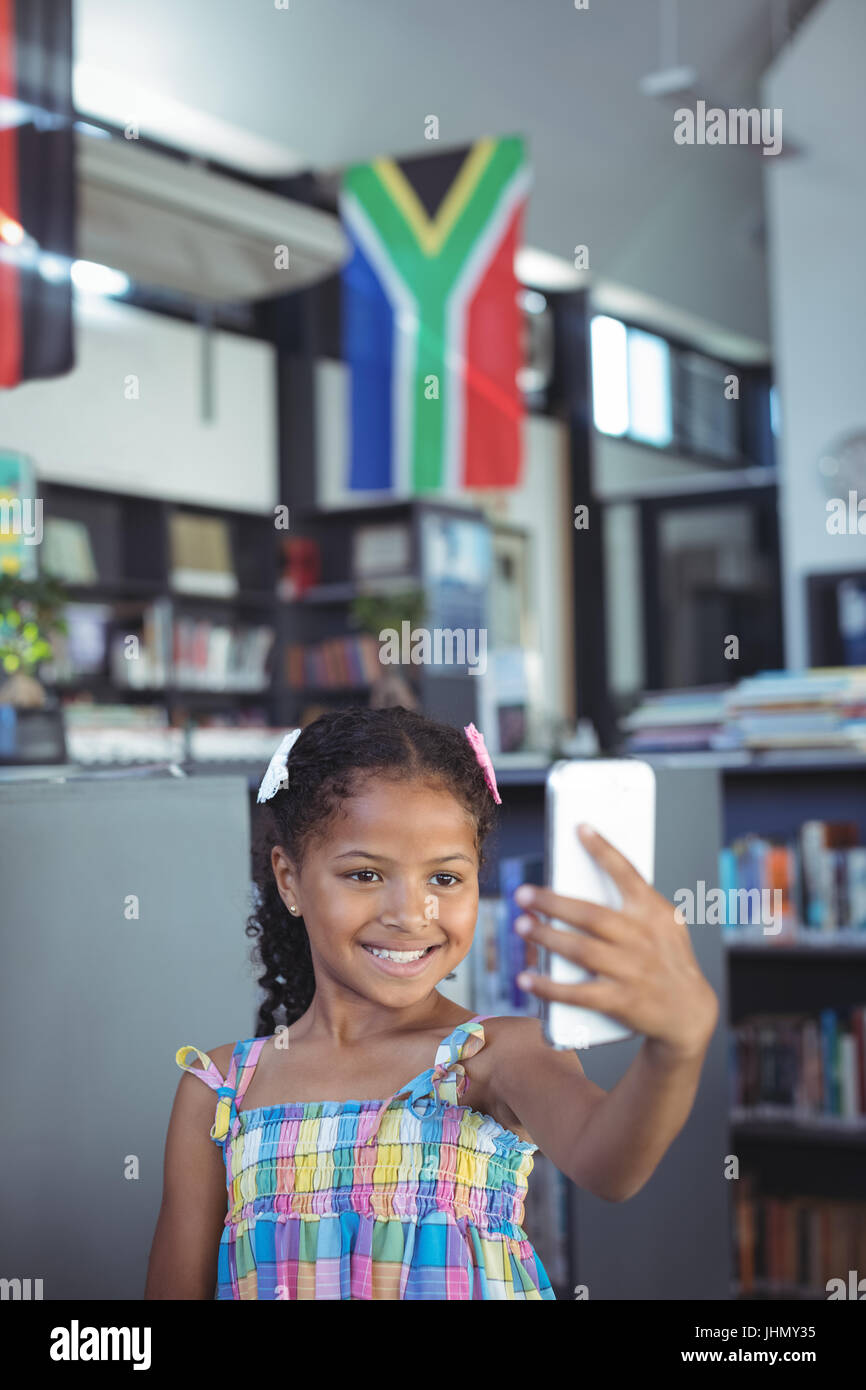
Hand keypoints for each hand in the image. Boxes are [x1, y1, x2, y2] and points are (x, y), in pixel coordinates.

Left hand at [513, 824, 718, 1060]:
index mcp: (653, 913)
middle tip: (523, 894)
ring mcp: (631, 971)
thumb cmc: (668, 959)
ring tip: (522, 925)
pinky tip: (526, 978)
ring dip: (547, 938)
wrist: (689, 1012)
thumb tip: (586, 880)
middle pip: (590, 914)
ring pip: (581, 950)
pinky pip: (578, 993)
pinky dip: (549, 986)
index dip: (604, 850)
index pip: (627, 874)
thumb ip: (634, 903)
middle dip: (553, 903)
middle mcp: (642, 938)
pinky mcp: (620, 1001)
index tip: (579, 828)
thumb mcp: (666, 924)